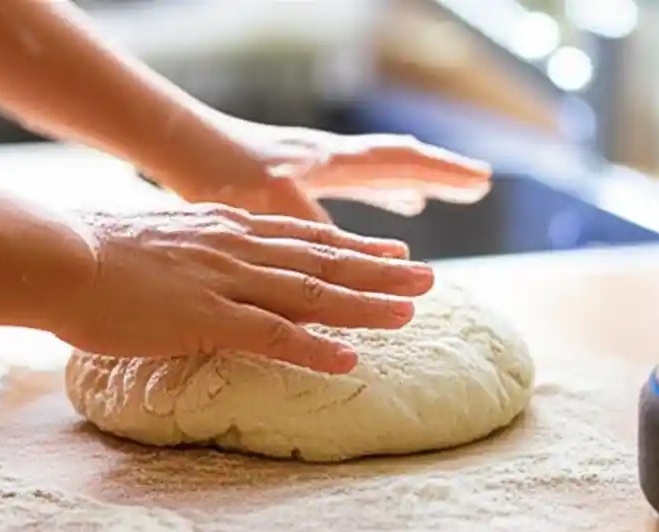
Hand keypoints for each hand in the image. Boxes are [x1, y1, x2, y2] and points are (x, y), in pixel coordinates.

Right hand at [56, 204, 431, 372]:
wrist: (54, 256)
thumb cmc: (94, 257)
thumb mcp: (162, 245)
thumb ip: (199, 255)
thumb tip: (212, 274)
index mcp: (227, 232)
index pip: (304, 238)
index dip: (353, 248)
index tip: (392, 252)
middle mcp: (238, 250)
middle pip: (324, 261)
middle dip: (380, 272)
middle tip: (428, 278)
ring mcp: (226, 282)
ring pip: (313, 294)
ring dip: (366, 304)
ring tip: (411, 312)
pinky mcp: (206, 317)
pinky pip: (273, 336)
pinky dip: (315, 348)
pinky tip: (351, 360)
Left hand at [152, 113, 493, 221]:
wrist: (177, 144)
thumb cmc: (217, 176)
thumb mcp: (268, 208)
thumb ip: (317, 231)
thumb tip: (365, 260)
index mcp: (330, 161)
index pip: (399, 163)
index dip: (440, 175)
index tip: (480, 183)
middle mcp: (329, 154)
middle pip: (397, 159)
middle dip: (440, 172)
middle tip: (482, 181)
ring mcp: (315, 160)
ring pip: (376, 167)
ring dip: (412, 181)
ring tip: (444, 196)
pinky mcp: (297, 172)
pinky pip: (353, 179)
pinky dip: (382, 192)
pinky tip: (396, 209)